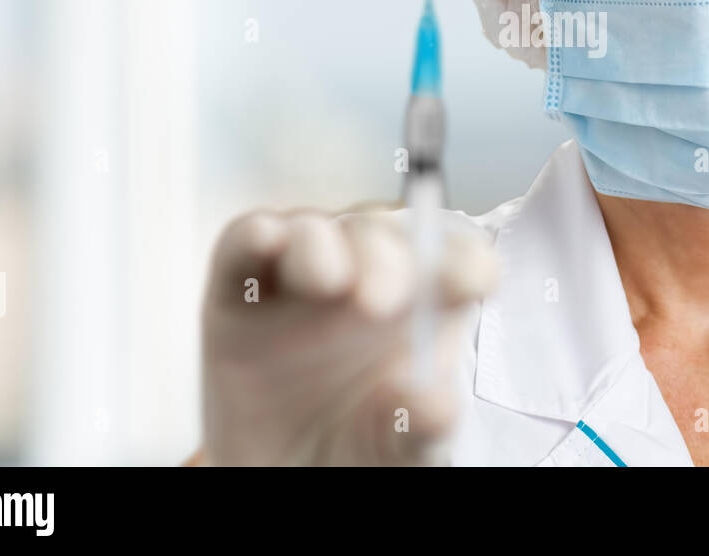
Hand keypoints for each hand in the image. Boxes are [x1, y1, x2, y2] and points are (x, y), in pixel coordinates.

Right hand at [199, 205, 497, 464]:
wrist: (284, 475)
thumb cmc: (359, 446)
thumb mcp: (399, 448)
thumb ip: (421, 428)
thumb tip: (435, 405)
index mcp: (424, 303)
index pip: (456, 260)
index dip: (464, 262)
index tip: (471, 283)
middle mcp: (366, 275)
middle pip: (382, 238)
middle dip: (385, 261)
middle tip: (380, 300)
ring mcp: (301, 277)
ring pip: (313, 232)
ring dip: (320, 245)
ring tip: (328, 280)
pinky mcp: (238, 289)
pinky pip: (244, 244)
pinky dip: (253, 236)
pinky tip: (266, 239)